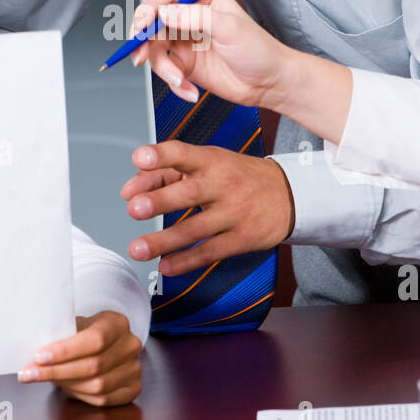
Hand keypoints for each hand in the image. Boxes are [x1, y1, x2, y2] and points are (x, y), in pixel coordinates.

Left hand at [18, 311, 141, 405]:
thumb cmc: (85, 332)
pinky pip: (103, 399)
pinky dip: (79, 395)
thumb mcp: (76, 323)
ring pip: (97, 385)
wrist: (108, 342)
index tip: (38, 357)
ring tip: (46, 379)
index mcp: (118, 323)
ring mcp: (135, 368)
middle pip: (94, 365)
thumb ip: (61, 334)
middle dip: (57, 371)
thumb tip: (35, 353)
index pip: (94, 339)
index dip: (66, 351)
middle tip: (29, 373)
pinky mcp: (133, 388)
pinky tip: (64, 387)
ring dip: (66, 385)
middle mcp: (131, 345)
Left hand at [122, 140, 294, 274]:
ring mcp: (234, 212)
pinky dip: (187, 261)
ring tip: (138, 248)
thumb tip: (131, 191)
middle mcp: (223, 184)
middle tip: (135, 208)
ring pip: (196, 228)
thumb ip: (165, 173)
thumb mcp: (207, 163)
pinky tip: (166, 265)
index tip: (140, 158)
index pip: (184, 153)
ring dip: (165, 240)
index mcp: (211, 160)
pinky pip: (211, 252)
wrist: (288, 194)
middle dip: (160, 200)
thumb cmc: (237, 176)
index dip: (162, 155)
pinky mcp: (243, 238)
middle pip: (189, 193)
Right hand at [129, 0, 295, 108]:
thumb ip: (197, 17)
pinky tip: (189, 89)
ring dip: (162, 68)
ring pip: (155, 50)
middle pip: (153, 24)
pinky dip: (173, 83)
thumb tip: (166, 12)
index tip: (141, 26)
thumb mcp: (231, 28)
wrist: (269, 83)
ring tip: (178, 80)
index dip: (149, 10)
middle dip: (144, 42)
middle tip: (139, 55)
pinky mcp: (184, 64)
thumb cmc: (260, 50)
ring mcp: (185, 42)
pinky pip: (166, 71)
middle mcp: (190, 17)